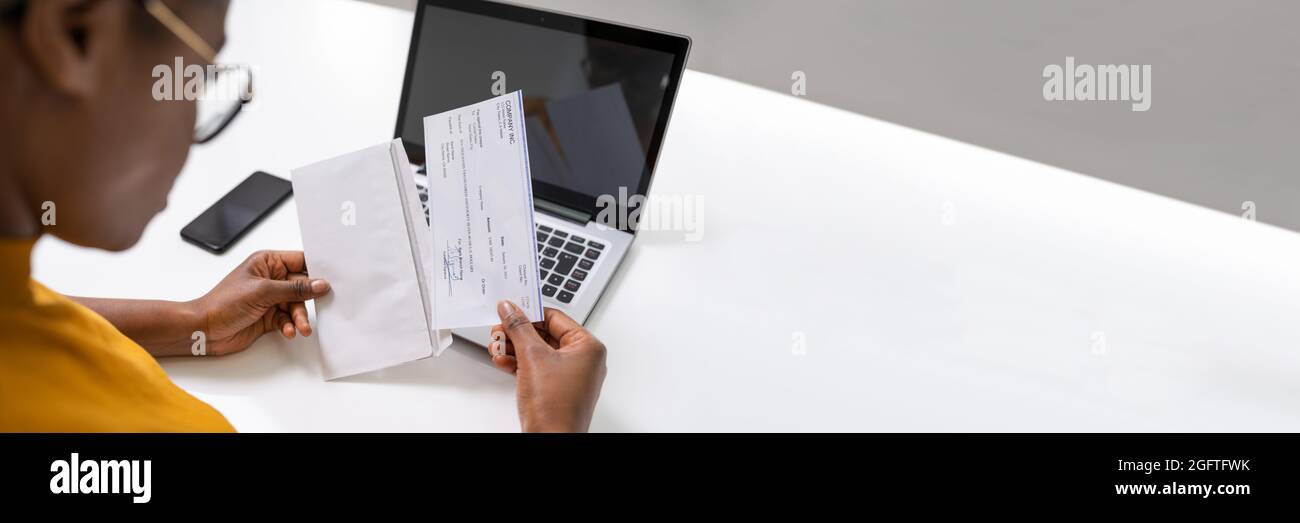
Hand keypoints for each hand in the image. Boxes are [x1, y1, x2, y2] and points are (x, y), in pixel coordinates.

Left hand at [189, 250, 330, 355]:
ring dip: (300, 317)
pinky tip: (288, 331)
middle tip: (319, 308)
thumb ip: (295, 289)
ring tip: (301, 328)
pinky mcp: (269, 316)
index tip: (333, 278)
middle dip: (309, 300)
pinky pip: (288, 319)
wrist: (204, 330)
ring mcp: (270, 298)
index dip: (317, 269)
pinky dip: (290, 326)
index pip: (300, 261)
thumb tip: (320, 284)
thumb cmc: (223, 303)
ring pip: (297, 306)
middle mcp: (271, 279)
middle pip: (303, 286)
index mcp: (267, 263)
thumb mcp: (263, 292)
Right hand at [487, 301, 606, 432]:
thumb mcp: (532, 357)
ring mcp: (571, 376)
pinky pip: (537, 368)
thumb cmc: (555, 407)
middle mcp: (583, 360)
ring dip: (515, 348)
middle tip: (498, 330)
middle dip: (518, 333)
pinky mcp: (557, 390)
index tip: (509, 309)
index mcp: (588, 347)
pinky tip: (503, 361)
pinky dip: (519, 364)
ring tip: (496, 346)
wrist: (551, 442)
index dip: (530, 312)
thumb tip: (510, 309)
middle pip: (545, 334)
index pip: (556, 317)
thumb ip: (519, 328)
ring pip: (538, 352)